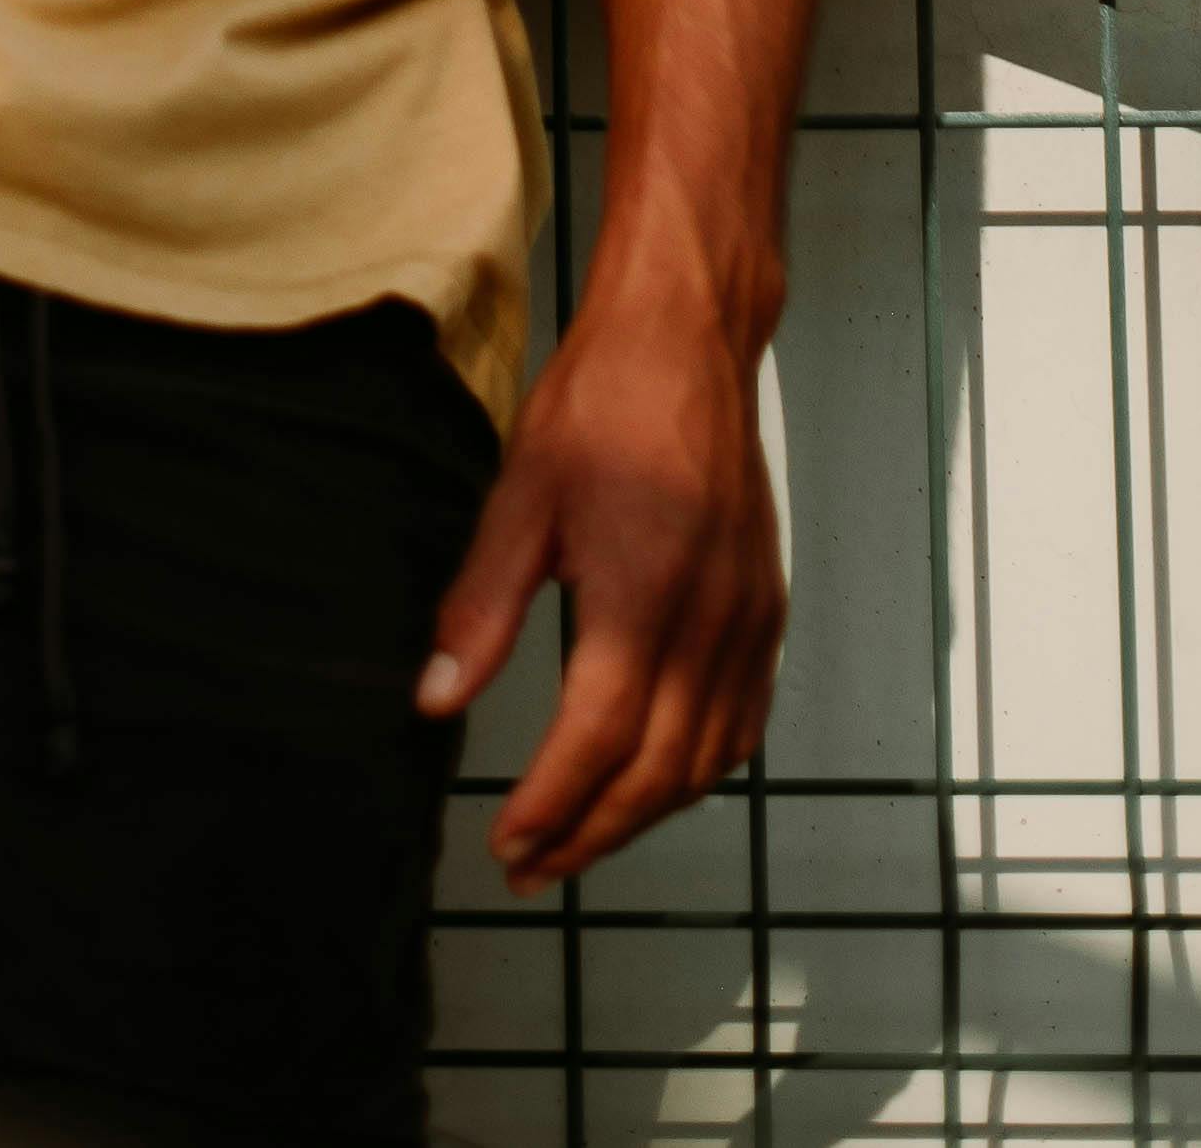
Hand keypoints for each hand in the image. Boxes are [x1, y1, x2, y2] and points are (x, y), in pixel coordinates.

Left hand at [416, 284, 784, 886]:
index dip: (552, 804)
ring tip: (579, 837)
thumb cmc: (600, 401)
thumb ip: (480, 607)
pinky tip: (657, 778)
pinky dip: (700, 769)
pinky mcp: (767, 605)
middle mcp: (709, 619)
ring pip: (707, 758)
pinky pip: (744, 719)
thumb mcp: (520, 491)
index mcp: (642, 592)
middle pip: (659, 771)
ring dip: (643, 813)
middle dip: (592, 832)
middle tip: (530, 865)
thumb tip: (433, 701)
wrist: (689, 335)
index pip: (600, 739)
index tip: (506, 844)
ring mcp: (749, 617)